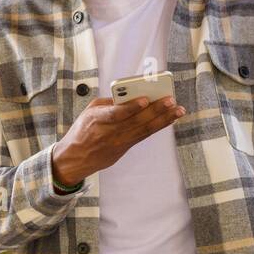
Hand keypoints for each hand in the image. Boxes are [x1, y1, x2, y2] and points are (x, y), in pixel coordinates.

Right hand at [50, 95, 185, 185]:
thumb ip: (108, 102)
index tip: (145, 99)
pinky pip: (144, 136)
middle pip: (136, 121)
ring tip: (177, 109)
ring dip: (163, 119)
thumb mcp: (89, 111)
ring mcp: (119, 142)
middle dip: (155, 110)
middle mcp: (110, 132)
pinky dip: (158, 126)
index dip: (131, 107)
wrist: (75, 158)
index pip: (116, 114)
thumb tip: (130, 95)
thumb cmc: (82, 130)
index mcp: (97, 120)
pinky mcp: (125, 148)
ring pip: (144, 129)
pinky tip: (169, 119)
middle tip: (171, 100)